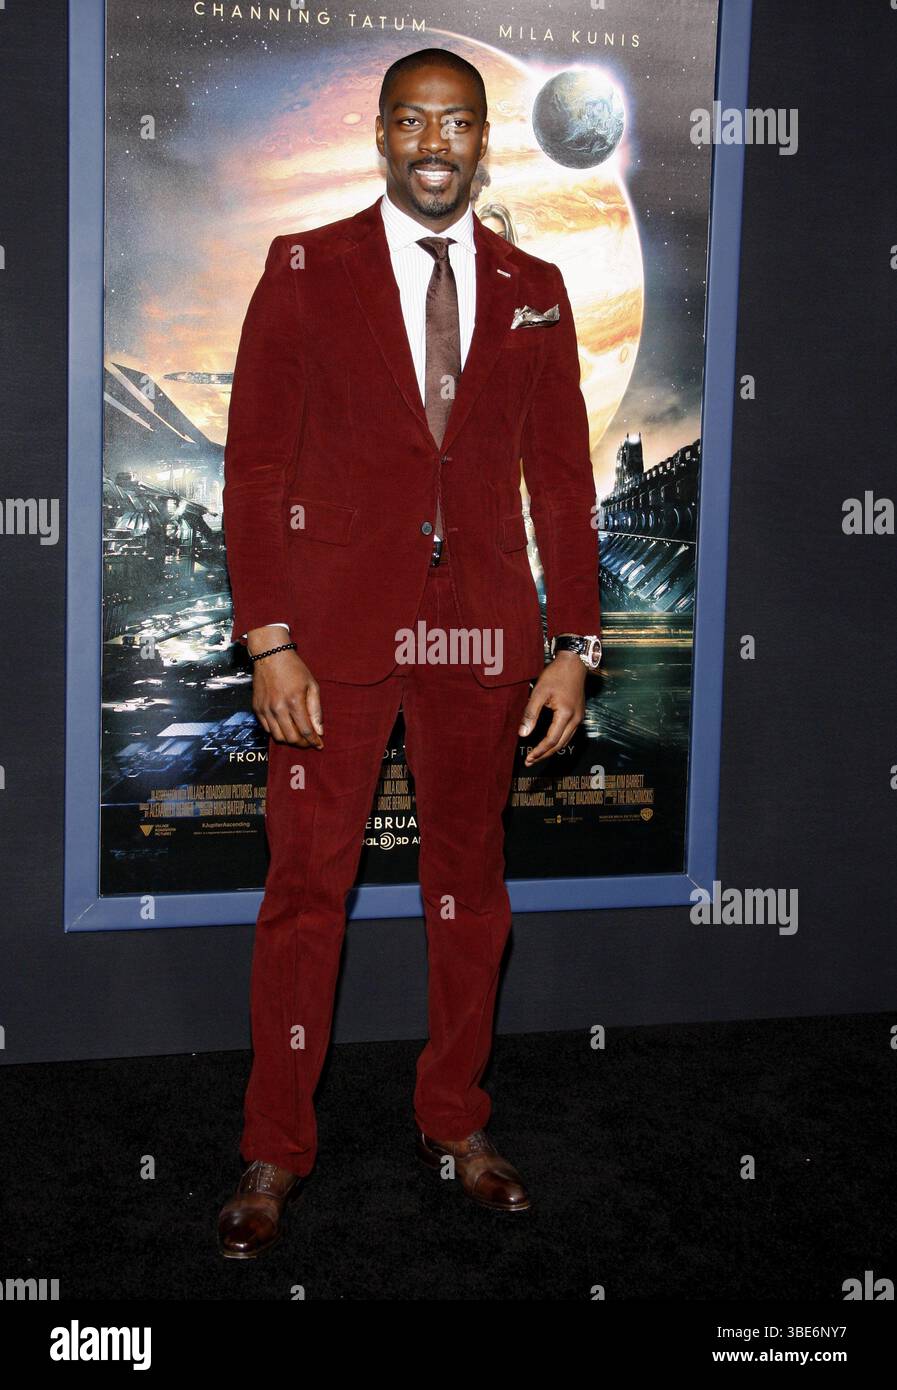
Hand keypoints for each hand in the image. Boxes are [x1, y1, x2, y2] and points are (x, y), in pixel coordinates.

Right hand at [248, 626, 322, 748]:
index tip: (319, 745)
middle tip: (309, 741)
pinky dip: (277, 732)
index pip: (305, 731)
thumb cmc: (294, 669)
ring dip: (290, 740)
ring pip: (278, 737)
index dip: (313, 741)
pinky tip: (285, 726)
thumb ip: (316, 710)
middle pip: (291, 738)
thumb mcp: (311, 685)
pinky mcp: (257, 708)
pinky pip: (267, 729)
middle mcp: (278, 708)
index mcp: (294, 702)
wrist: (270, 656)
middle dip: (302, 743)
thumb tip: (319, 731)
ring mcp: (265, 709)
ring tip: (298, 735)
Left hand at [518, 652, 586, 765]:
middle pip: (560, 745)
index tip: (529, 758)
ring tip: (537, 755)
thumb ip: (531, 714)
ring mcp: (579, 717)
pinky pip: (569, 733)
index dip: (539, 751)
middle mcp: (576, 719)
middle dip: (545, 754)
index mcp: (566, 714)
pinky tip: (549, 742)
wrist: (574, 663)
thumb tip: (523, 733)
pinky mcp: (579, 714)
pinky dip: (558, 741)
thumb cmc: (556, 675)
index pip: (552, 740)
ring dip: (551, 750)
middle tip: (530, 761)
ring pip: (565, 741)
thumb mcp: (539, 693)